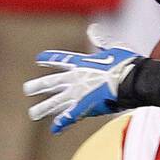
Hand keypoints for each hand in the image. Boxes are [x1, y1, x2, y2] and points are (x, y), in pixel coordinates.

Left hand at [24, 47, 143, 133]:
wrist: (132, 81)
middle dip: (38, 86)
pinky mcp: (83, 108)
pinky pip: (69, 118)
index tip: (38, 59)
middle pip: (51, 83)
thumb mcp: (113, 48)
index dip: (50, 59)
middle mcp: (74, 79)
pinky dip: (61, 124)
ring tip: (33, 113)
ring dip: (44, 108)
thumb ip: (101, 40)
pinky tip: (53, 130)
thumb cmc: (126, 64)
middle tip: (27, 89)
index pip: (61, 59)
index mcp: (81, 63)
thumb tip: (93, 29)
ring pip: (55, 103)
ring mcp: (77, 94)